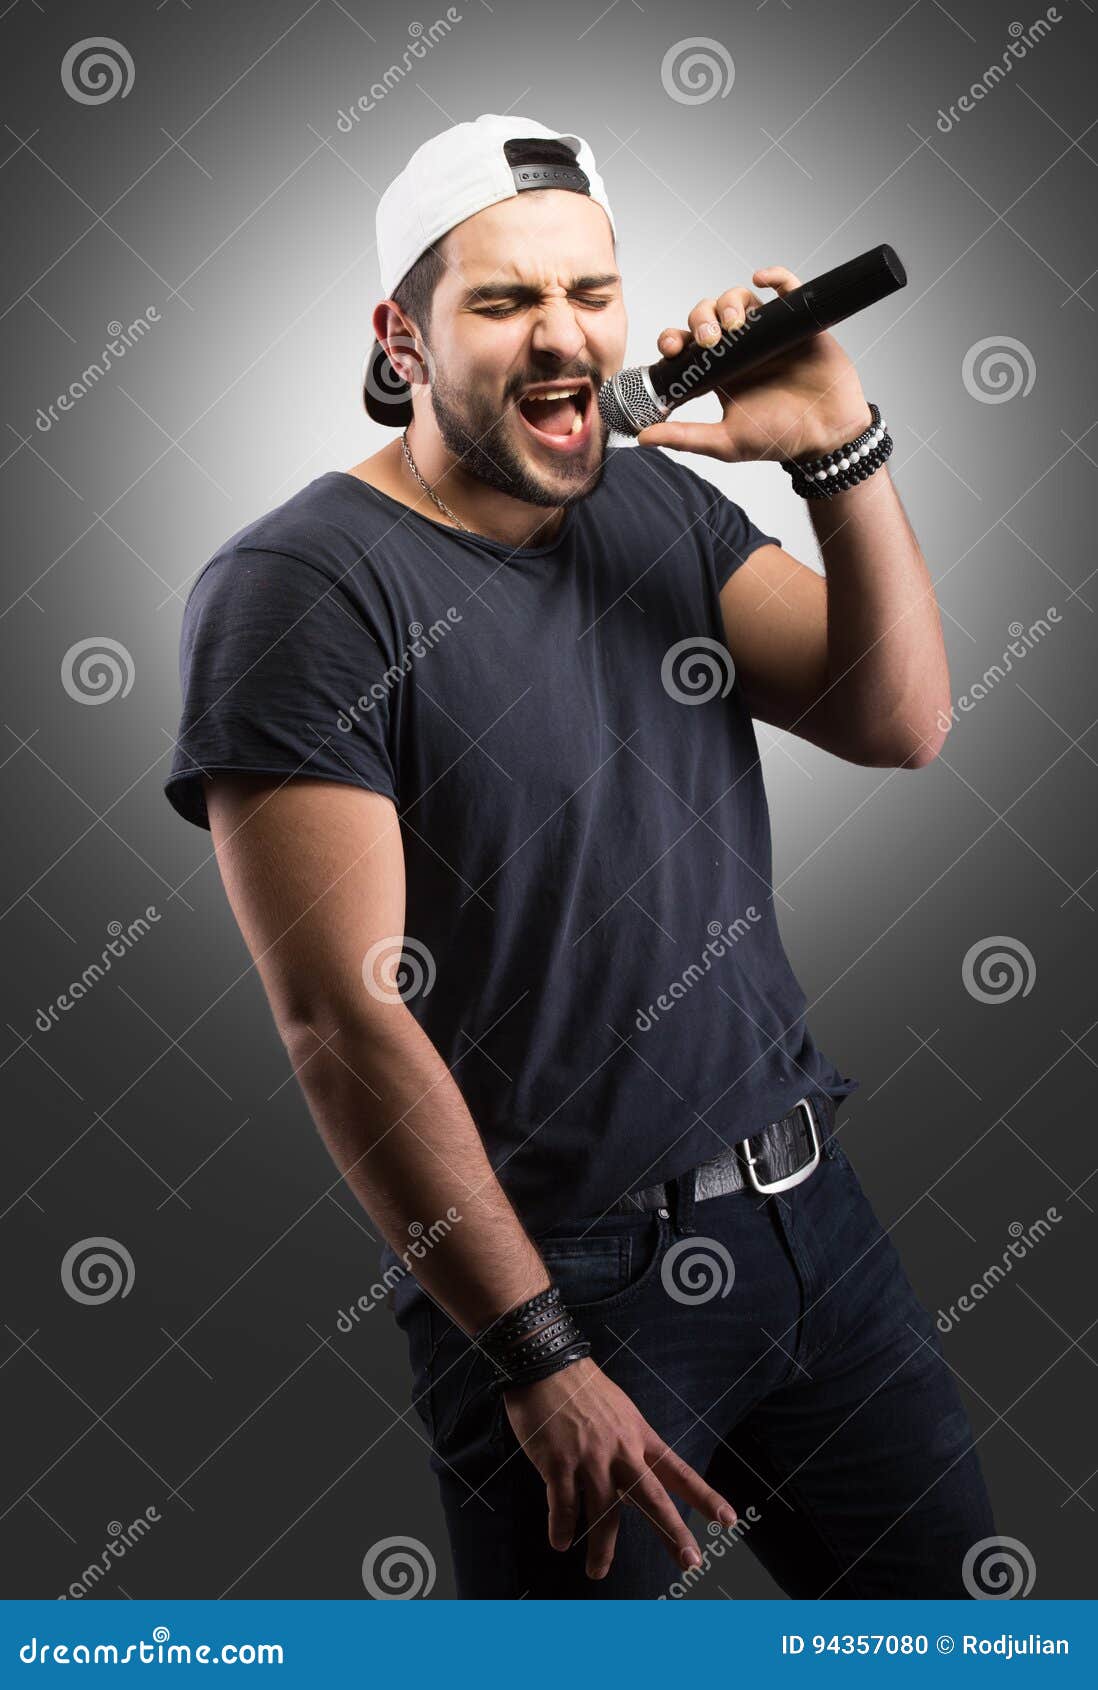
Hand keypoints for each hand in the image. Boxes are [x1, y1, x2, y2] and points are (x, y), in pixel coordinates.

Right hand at [503, 1355, 736, 1579]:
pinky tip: (560, 1542)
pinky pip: (563, 1507)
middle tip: (690, 1562)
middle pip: (652, 1498)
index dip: (704, 1496)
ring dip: (602, 1549)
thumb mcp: (618, 1412)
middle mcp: (620, 1450)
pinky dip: (561, 1529)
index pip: (678, 1471)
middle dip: (673, 1532)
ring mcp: (589, 1457)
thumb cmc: (581, 1388)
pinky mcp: (557, 1462)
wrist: (546, 1364)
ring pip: (603, 1513)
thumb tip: (629, 1495)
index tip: (729, 1519)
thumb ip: (627, 1452)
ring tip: (598, 1571)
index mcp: (638, 1436)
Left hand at [635, 265, 870, 464]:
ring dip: (728, 303)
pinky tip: (760, 279)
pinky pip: (786, 288)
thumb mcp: (725, 442)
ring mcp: (767, 333)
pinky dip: (775, 276)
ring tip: (734, 325)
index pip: (686, 343)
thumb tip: (643, 437)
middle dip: (701, 318)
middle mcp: (739, 348)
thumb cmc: (779, 439)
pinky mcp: (797, 323)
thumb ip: (685, 436)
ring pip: (738, 299)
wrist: (826, 436)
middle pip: (708, 314)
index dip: (674, 339)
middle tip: (709, 341)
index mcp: (717, 371)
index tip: (672, 349)